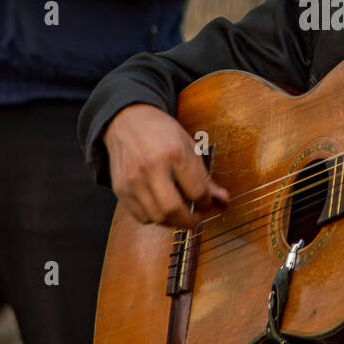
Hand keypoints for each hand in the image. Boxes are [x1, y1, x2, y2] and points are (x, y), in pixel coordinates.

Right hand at [103, 104, 229, 228]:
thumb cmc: (161, 132)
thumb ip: (204, 176)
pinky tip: (162, 208)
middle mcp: (150, 167)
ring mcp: (132, 180)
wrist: (127, 121)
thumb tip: (223, 200)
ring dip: (173, 221)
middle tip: (197, 219)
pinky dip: (155, 218)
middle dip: (190, 221)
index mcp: (173, 153)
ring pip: (156, 217)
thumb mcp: (189, 146)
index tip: (207, 203)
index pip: (197, 191)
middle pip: (173, 210)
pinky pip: (141, 216)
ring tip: (181, 214)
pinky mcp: (120, 189)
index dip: (207, 203)